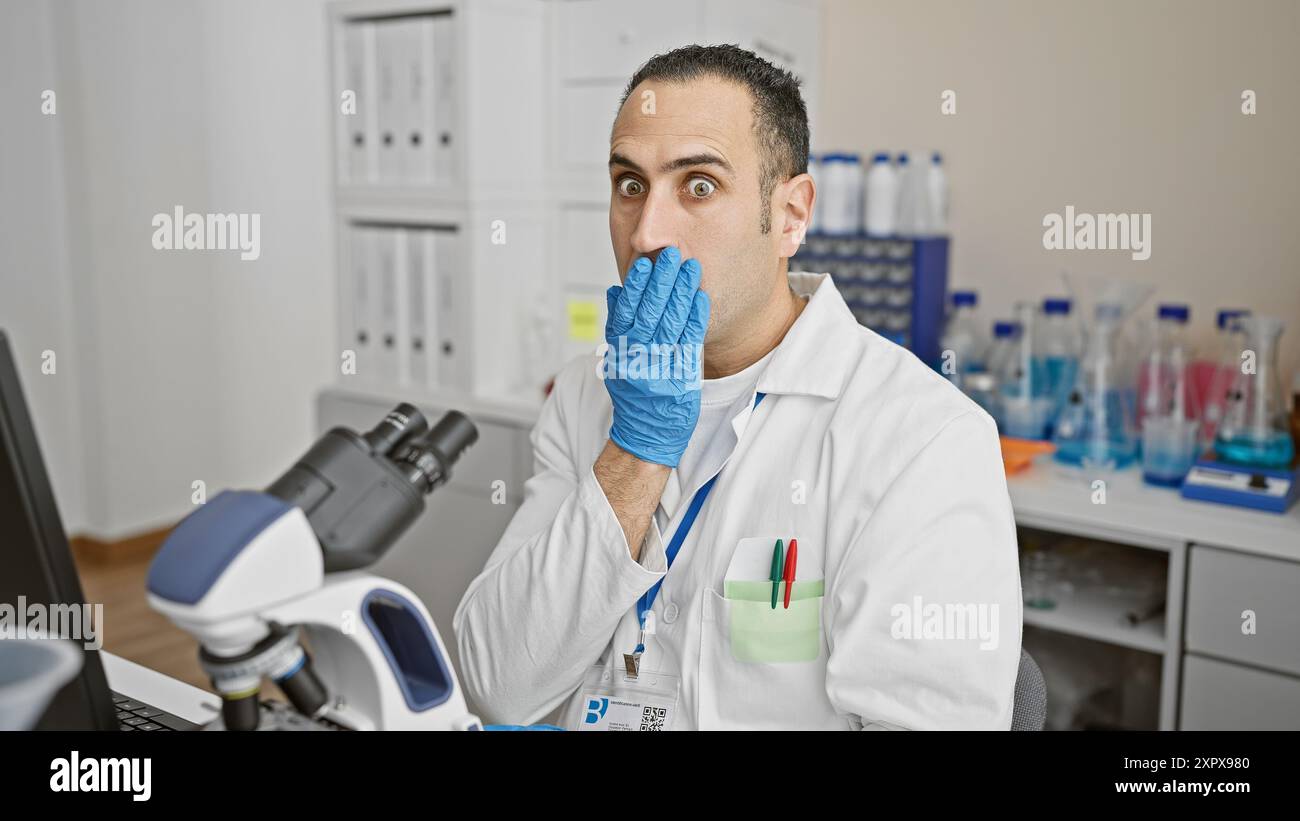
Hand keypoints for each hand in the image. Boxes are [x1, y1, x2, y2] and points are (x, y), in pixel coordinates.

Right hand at [601, 246, 709, 466]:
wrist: (647, 435)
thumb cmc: (634, 395)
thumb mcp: (617, 361)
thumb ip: (617, 326)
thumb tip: (616, 291)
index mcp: (620, 353)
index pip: (626, 313)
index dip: (635, 288)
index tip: (645, 264)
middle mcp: (637, 361)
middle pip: (650, 315)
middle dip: (662, 282)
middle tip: (672, 255)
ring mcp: (660, 370)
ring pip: (671, 325)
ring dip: (682, 293)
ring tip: (690, 268)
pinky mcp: (682, 379)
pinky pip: (690, 343)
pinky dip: (695, 319)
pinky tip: (700, 298)